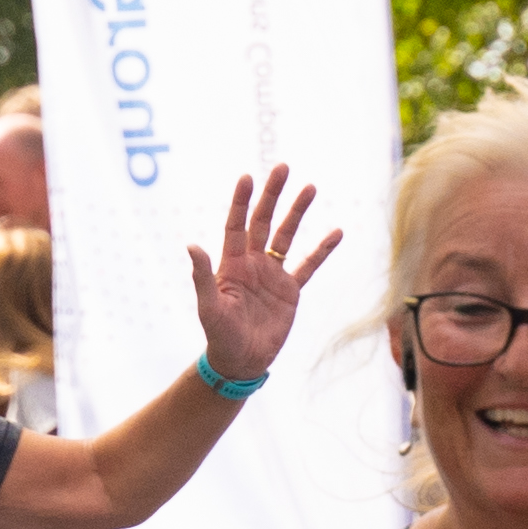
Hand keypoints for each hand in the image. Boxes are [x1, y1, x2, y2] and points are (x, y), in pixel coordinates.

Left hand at [186, 164, 340, 388]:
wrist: (242, 360)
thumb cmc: (220, 335)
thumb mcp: (209, 307)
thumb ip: (202, 276)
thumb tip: (191, 245)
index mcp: (231, 264)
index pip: (236, 225)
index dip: (241, 201)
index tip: (247, 177)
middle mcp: (252, 263)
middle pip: (263, 221)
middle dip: (272, 195)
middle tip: (283, 167)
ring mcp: (272, 275)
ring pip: (287, 236)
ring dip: (297, 212)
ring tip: (309, 187)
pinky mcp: (290, 290)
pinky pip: (308, 265)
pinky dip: (322, 250)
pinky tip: (335, 232)